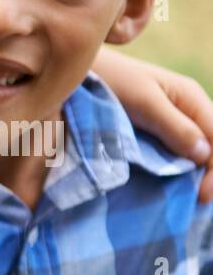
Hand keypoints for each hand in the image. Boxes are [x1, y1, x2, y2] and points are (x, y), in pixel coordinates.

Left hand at [94, 49, 212, 201]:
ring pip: (195, 151)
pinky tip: (173, 185)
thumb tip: (204, 153)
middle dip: (210, 173)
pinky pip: (173, 153)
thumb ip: (174, 126)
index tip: (202, 195)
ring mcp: (170, 122)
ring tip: (190, 198)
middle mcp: (186, 110)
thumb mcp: (144, 102)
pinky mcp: (151, 132)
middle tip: (199, 201)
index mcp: (191, 99)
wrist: (75, 73)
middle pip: (212, 145)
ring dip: (195, 174)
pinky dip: (177, 170)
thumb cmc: (110, 80)